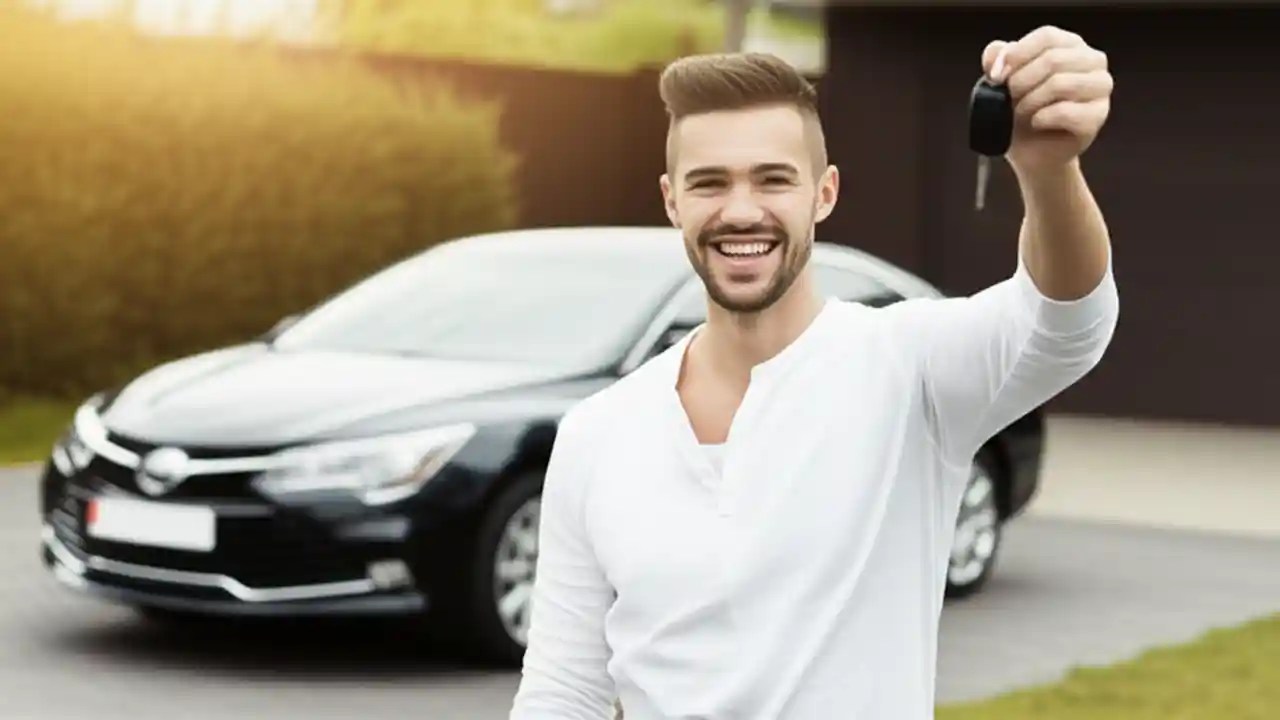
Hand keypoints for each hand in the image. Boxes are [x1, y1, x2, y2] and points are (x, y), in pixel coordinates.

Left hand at [983, 26, 1112, 175]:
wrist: (1031, 152)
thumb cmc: (1020, 112)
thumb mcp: (1002, 83)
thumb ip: (997, 60)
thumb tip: (997, 53)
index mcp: (1070, 44)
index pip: (1047, 37)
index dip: (1017, 55)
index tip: (996, 76)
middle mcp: (1092, 60)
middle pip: (1053, 60)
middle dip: (1020, 82)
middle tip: (1008, 99)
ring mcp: (1100, 87)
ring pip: (1060, 84)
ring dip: (1030, 101)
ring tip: (1021, 112)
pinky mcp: (1098, 115)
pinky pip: (1065, 112)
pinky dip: (1041, 118)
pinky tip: (1036, 122)